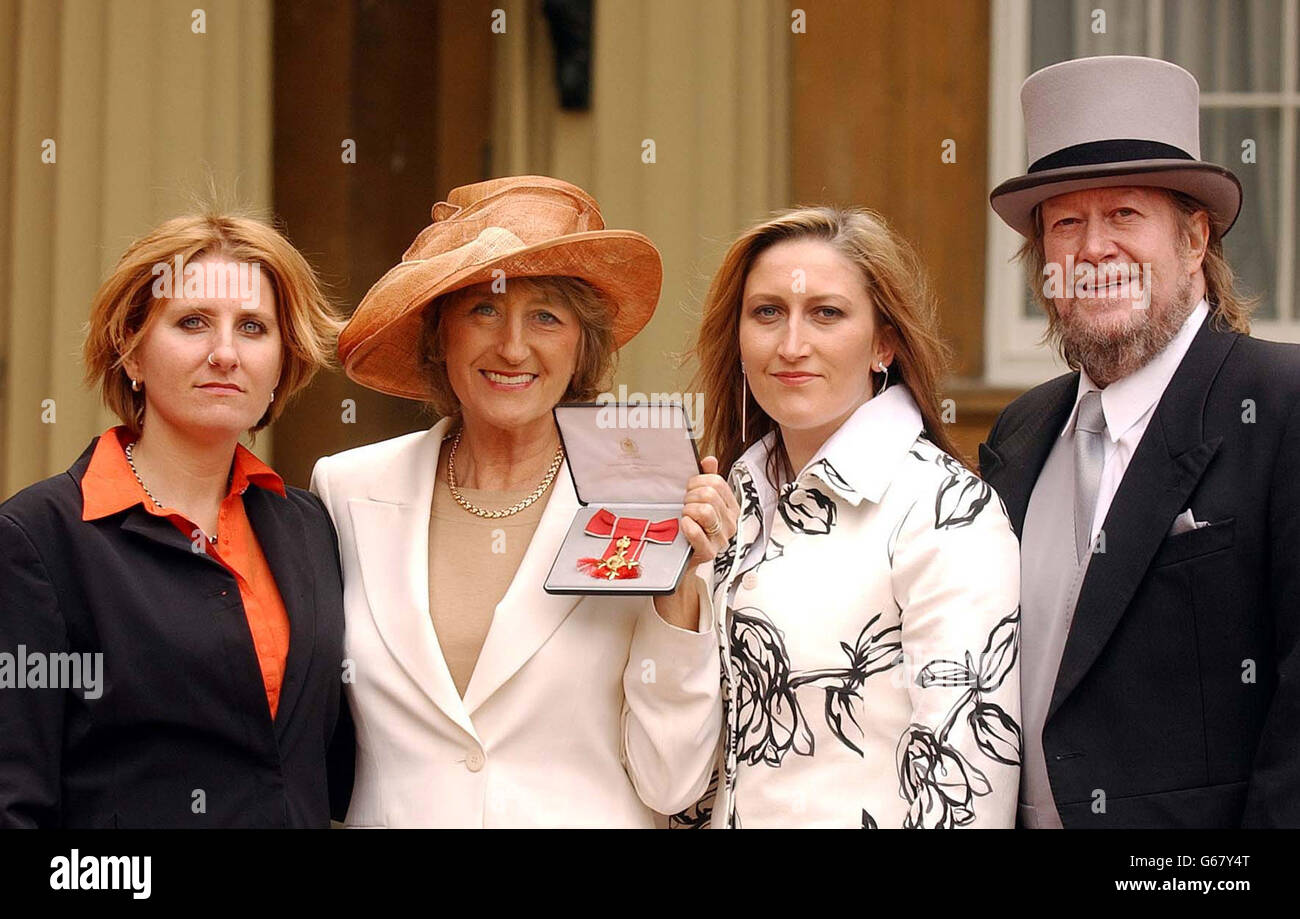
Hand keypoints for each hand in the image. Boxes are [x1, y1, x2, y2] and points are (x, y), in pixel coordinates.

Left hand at [653, 456, 738, 630]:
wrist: (683, 560)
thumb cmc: (691, 527)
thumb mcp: (699, 501)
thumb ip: (707, 479)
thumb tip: (709, 459)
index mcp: (731, 507)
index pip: (717, 482)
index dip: (697, 481)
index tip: (688, 489)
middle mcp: (731, 523)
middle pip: (710, 494)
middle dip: (690, 496)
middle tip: (683, 505)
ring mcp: (722, 539)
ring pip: (705, 510)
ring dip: (688, 510)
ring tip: (684, 516)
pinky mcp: (709, 553)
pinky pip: (697, 532)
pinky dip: (687, 525)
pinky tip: (683, 525)